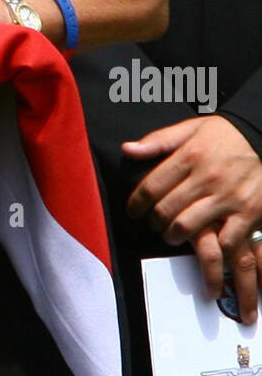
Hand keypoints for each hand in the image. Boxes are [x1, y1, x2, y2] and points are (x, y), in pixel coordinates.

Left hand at [123, 116, 261, 322]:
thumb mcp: (192, 128)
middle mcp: (207, 177)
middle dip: (154, 222)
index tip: (133, 211)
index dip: (136, 203)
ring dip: (174, 236)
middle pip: (166, 210)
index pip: (152, 186)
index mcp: (190, 156)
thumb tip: (127, 150)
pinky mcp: (248, 213)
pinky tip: (206, 244)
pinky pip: (224, 240)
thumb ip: (159, 140)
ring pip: (188, 227)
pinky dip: (213, 247)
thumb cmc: (226, 135)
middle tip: (154, 224)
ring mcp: (228, 197)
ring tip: (173, 235)